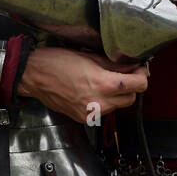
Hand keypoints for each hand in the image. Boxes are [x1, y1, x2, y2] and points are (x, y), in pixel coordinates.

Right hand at [18, 47, 147, 123]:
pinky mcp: (83, 118)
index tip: (139, 69)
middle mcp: (99, 103)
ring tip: (106, 81)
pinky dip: (104, 102)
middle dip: (131, 87)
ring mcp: (91, 113)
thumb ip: (115, 65)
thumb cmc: (57, 62)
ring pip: (118, 106)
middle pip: (131, 98)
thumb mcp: (90, 57)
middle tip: (125, 74)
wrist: (33, 76)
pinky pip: (103, 111)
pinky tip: (94, 90)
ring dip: (118, 95)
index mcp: (103, 84)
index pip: (139, 85)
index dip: (142, 75)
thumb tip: (133, 67)